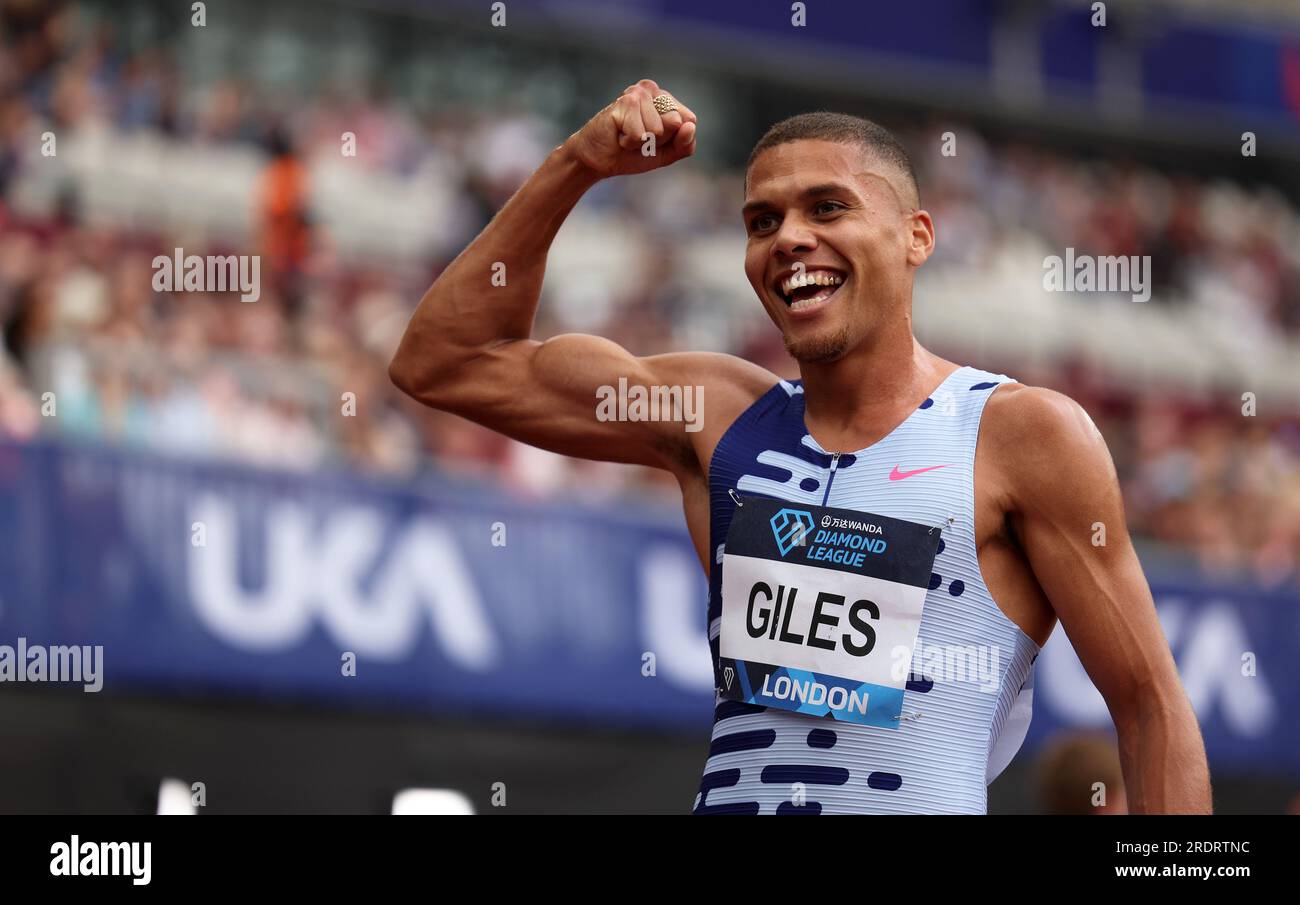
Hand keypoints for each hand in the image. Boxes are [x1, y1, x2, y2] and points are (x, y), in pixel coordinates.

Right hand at [563, 79, 697, 178]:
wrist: (598, 160)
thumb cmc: (631, 153)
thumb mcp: (665, 154)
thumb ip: (685, 145)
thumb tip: (690, 126)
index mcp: (666, 99)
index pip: (689, 120)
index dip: (674, 139)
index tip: (655, 140)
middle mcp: (653, 90)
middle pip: (675, 123)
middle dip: (659, 140)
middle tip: (639, 138)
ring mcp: (638, 93)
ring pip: (658, 129)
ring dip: (642, 142)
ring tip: (627, 136)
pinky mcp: (625, 102)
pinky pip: (641, 134)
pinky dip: (630, 142)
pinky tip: (619, 134)